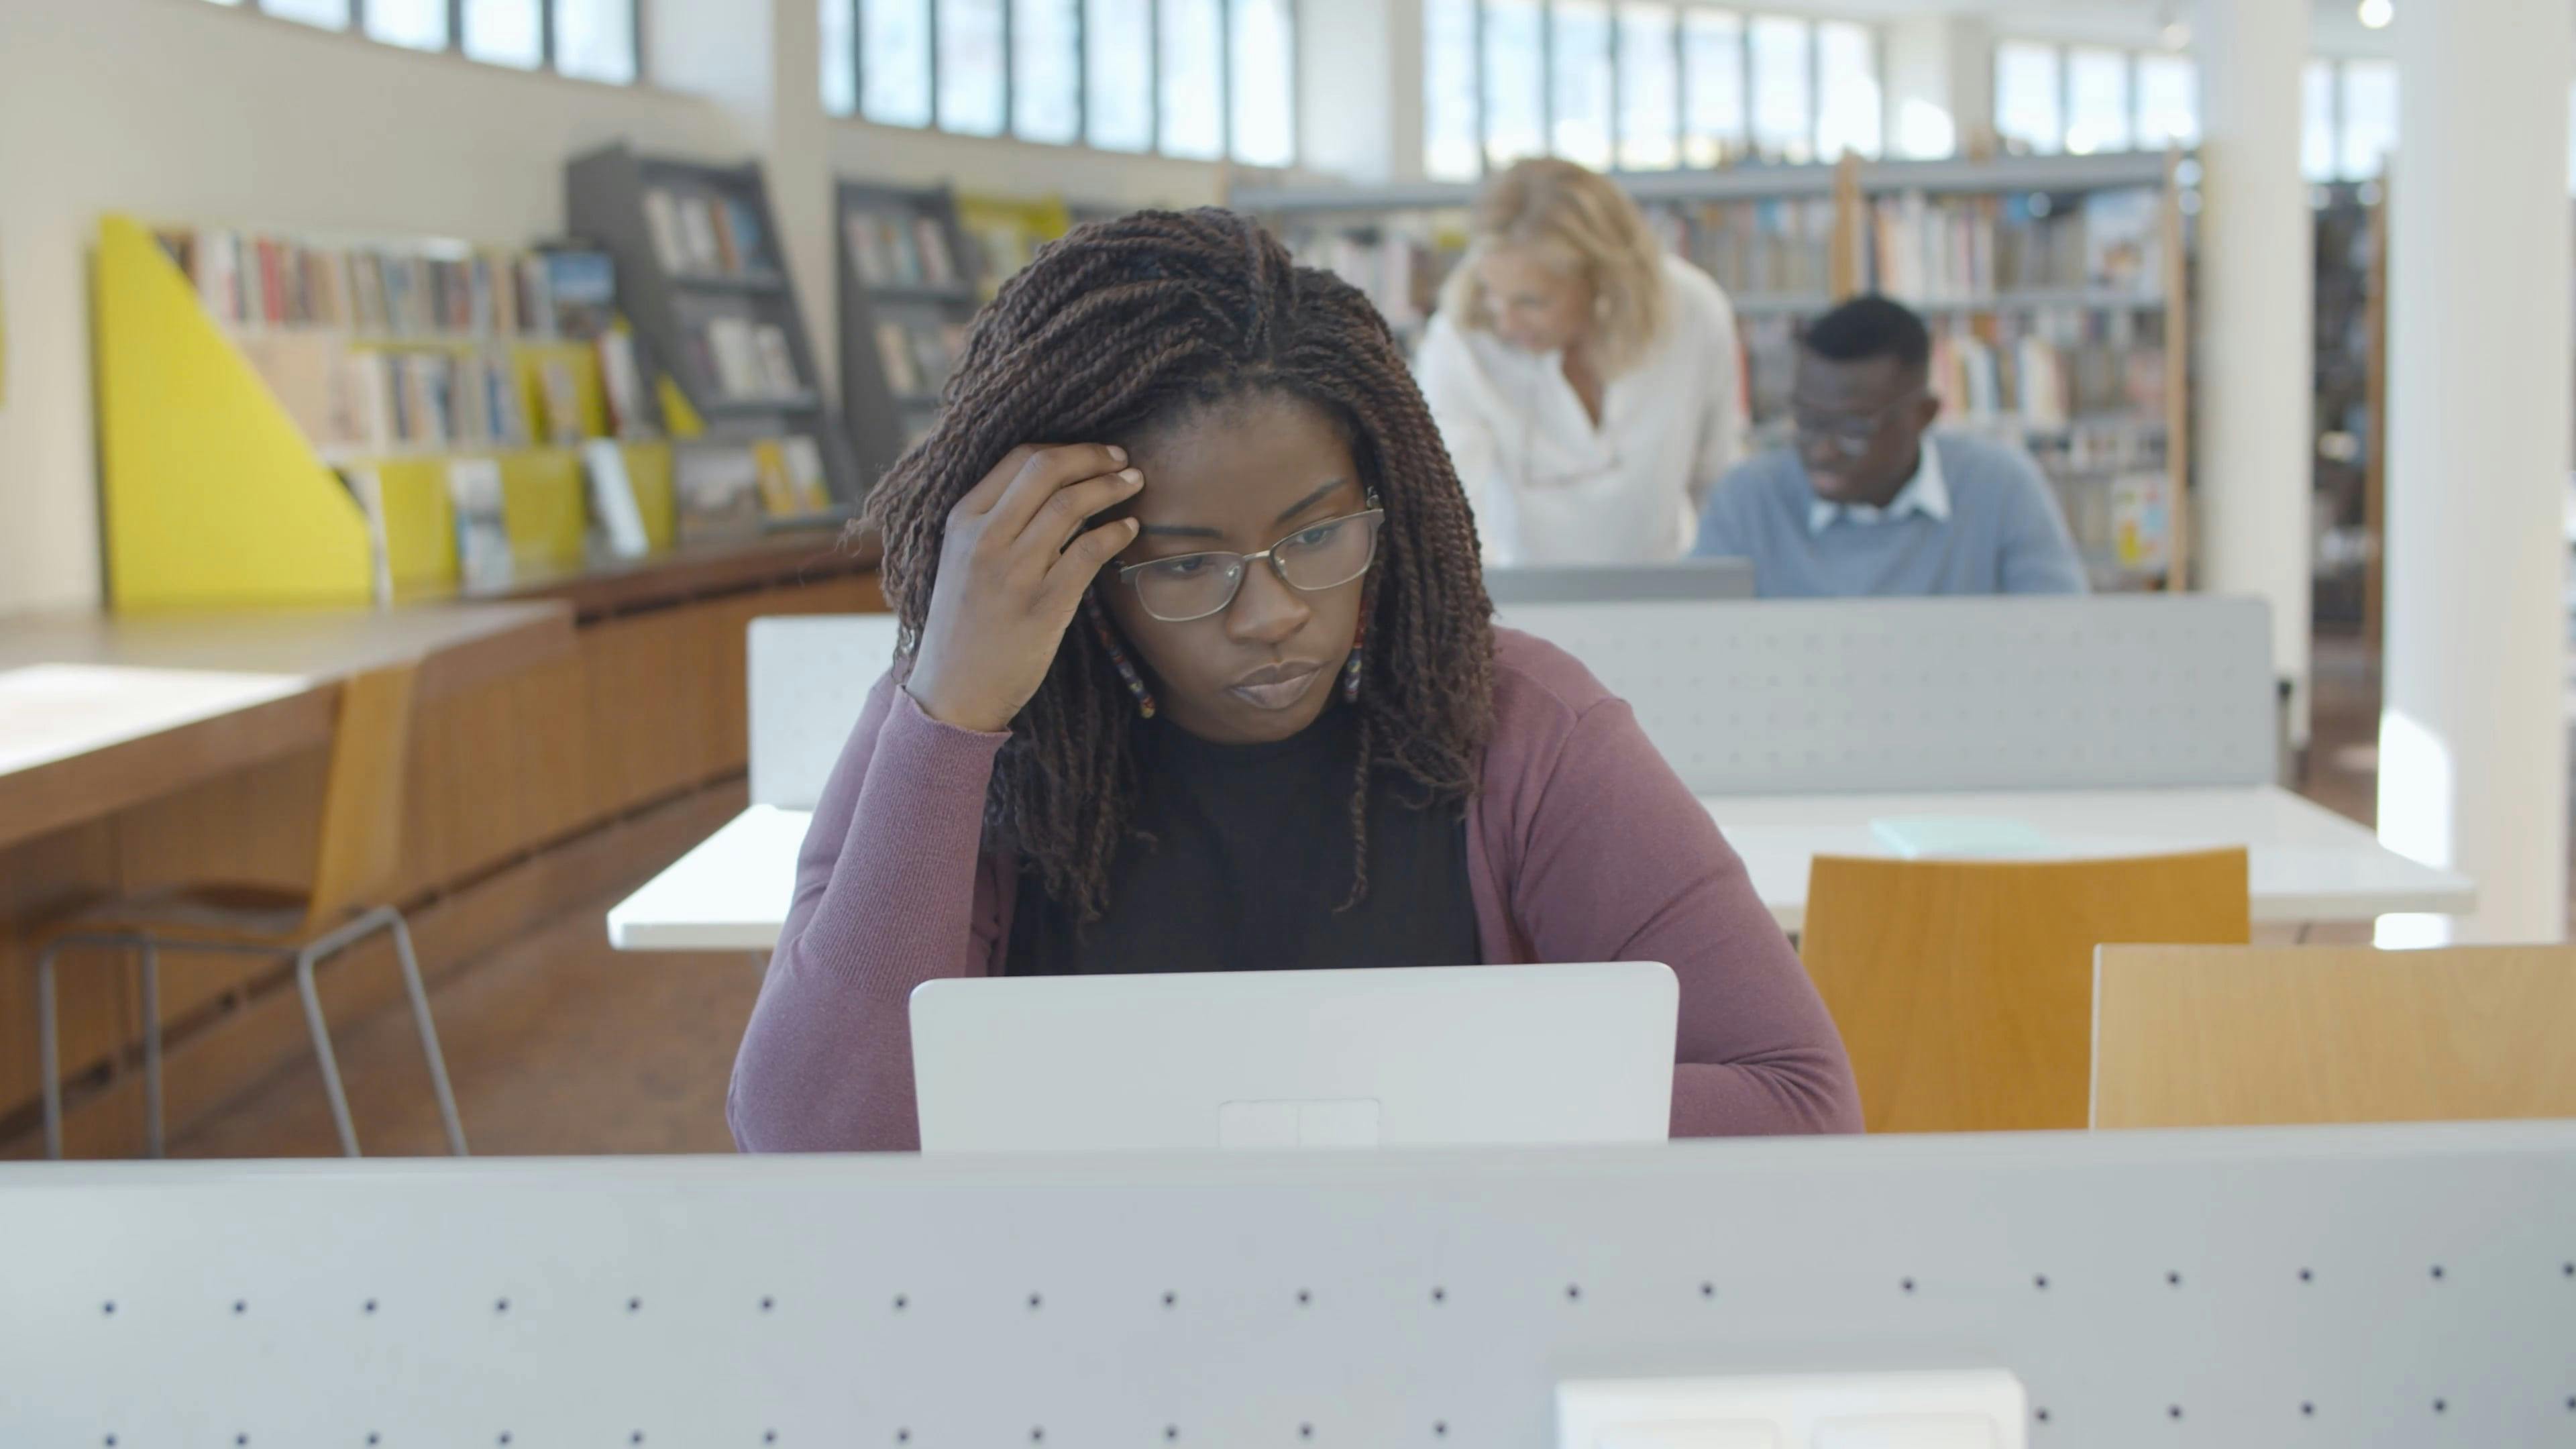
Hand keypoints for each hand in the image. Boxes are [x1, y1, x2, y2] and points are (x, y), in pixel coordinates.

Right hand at [905, 443, 1143, 733]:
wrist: (954, 692)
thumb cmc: (964, 625)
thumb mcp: (962, 560)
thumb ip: (997, 521)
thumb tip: (1060, 487)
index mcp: (962, 521)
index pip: (1019, 459)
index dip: (1066, 448)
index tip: (1095, 453)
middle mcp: (985, 539)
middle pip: (1047, 470)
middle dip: (1094, 457)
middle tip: (1123, 460)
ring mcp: (1014, 572)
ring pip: (1071, 505)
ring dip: (1111, 487)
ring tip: (1133, 484)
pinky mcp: (1044, 605)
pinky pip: (1089, 552)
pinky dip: (1116, 532)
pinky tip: (1129, 528)